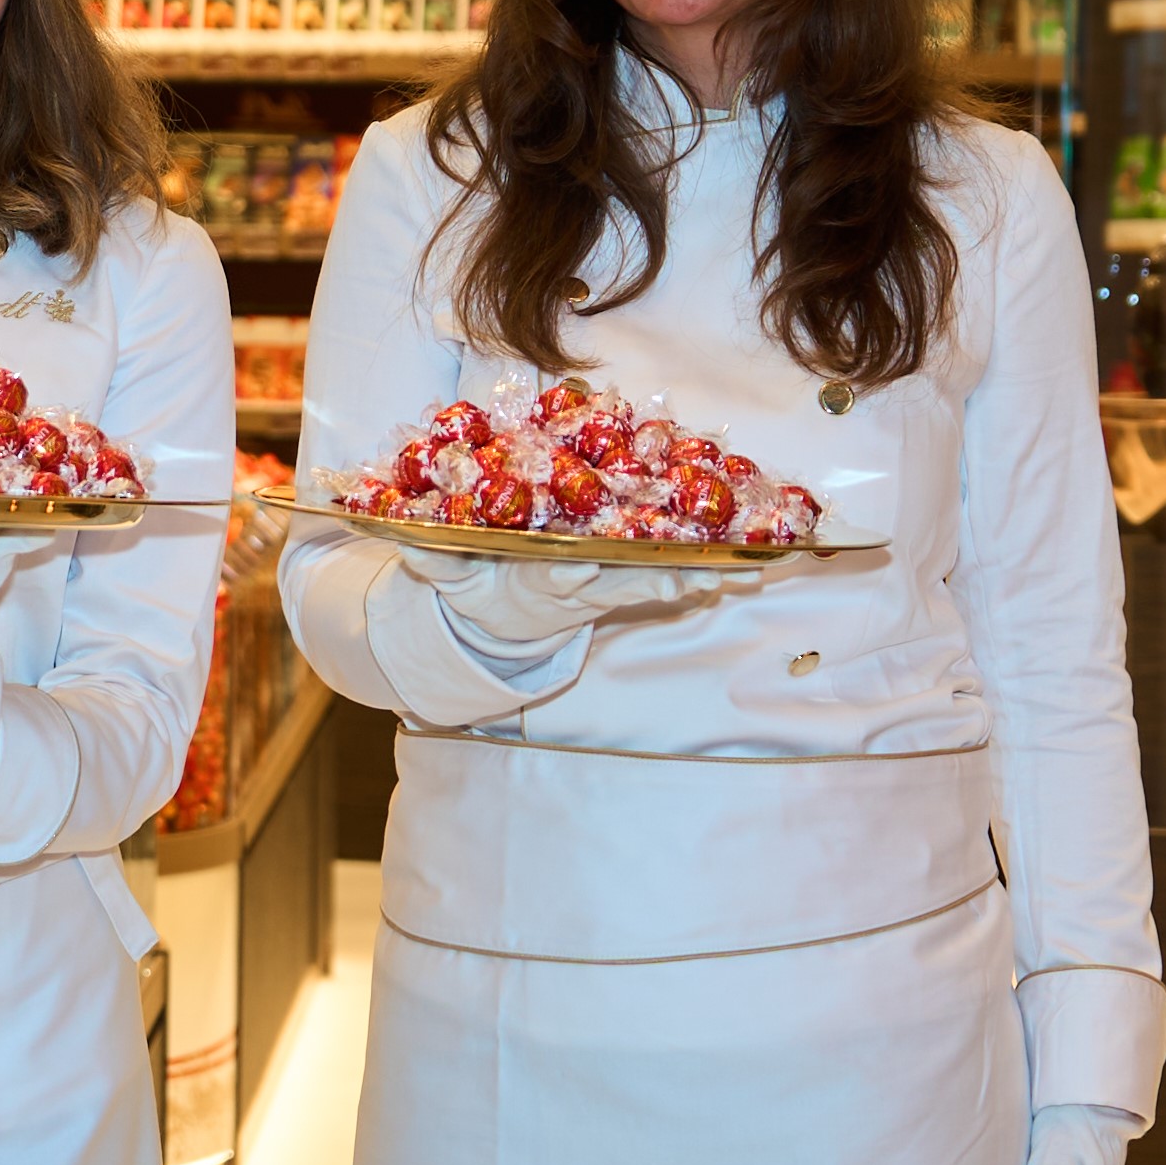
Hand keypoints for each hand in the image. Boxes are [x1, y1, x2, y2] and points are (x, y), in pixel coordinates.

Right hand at [394, 544, 740, 651]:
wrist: (499, 621)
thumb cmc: (474, 586)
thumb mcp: (448, 577)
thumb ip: (434, 562)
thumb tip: (412, 543)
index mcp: (537, 581)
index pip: (559, 575)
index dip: (577, 571)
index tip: (590, 565)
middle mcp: (582, 586)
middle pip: (628, 581)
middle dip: (666, 576)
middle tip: (705, 571)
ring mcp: (611, 586)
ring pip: (663, 578)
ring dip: (705, 573)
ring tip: (751, 565)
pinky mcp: (631, 580)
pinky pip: (676, 572)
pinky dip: (711, 567)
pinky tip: (753, 558)